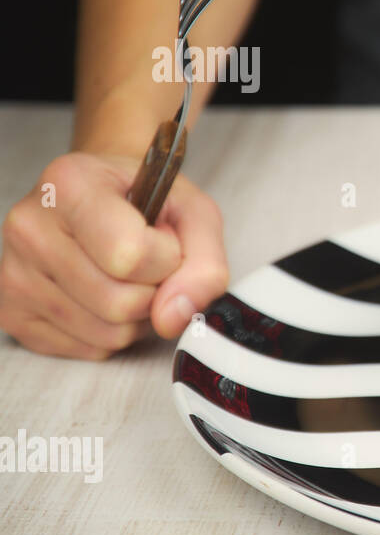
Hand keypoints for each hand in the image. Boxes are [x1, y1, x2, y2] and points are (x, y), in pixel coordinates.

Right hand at [0, 152, 228, 358]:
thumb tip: (172, 318)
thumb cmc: (148, 200)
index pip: (131, 255)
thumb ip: (204, 263)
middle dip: (155, 292)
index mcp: (69, 184)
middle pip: (119, 302)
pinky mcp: (12, 313)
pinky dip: (112, 333)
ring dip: (138, 316)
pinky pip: (88, 349)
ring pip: (107, 334)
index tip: (162, 237)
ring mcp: (13, 273)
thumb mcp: (195, 214)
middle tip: (150, 264)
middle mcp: (29, 226)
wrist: (105, 196)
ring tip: (129, 278)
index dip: (167, 258)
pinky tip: (105, 294)